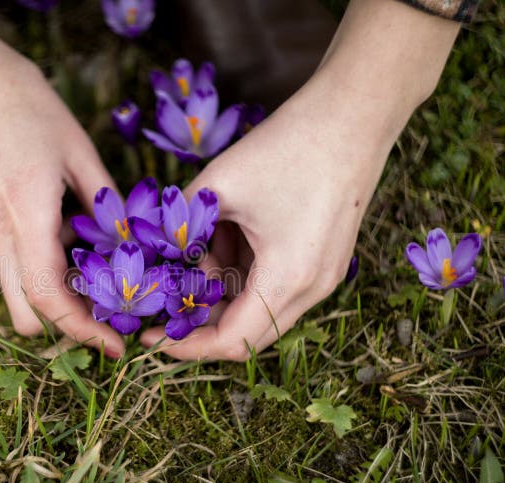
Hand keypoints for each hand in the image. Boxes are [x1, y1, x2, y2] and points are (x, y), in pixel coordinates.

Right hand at [0, 47, 125, 352]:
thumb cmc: (21, 105)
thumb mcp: (77, 149)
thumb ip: (105, 202)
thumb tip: (129, 239)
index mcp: (26, 221)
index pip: (50, 300)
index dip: (84, 330)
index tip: (117, 345)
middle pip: (27, 315)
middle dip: (67, 323)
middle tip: (107, 310)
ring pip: (16, 294)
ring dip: (52, 299)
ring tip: (94, 273)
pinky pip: (12, 267)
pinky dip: (40, 272)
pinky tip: (68, 242)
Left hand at [140, 85, 382, 359]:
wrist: (354, 115)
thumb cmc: (288, 146)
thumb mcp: (218, 186)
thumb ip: (179, 230)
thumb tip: (150, 257)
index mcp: (289, 277)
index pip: (231, 342)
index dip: (187, 346)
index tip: (150, 336)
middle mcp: (313, 288)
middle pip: (247, 333)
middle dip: (200, 322)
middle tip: (161, 302)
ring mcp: (324, 276)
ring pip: (259, 308)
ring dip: (221, 290)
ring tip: (197, 246)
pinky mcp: (324, 261)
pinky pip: (274, 285)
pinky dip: (241, 272)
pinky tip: (224, 235)